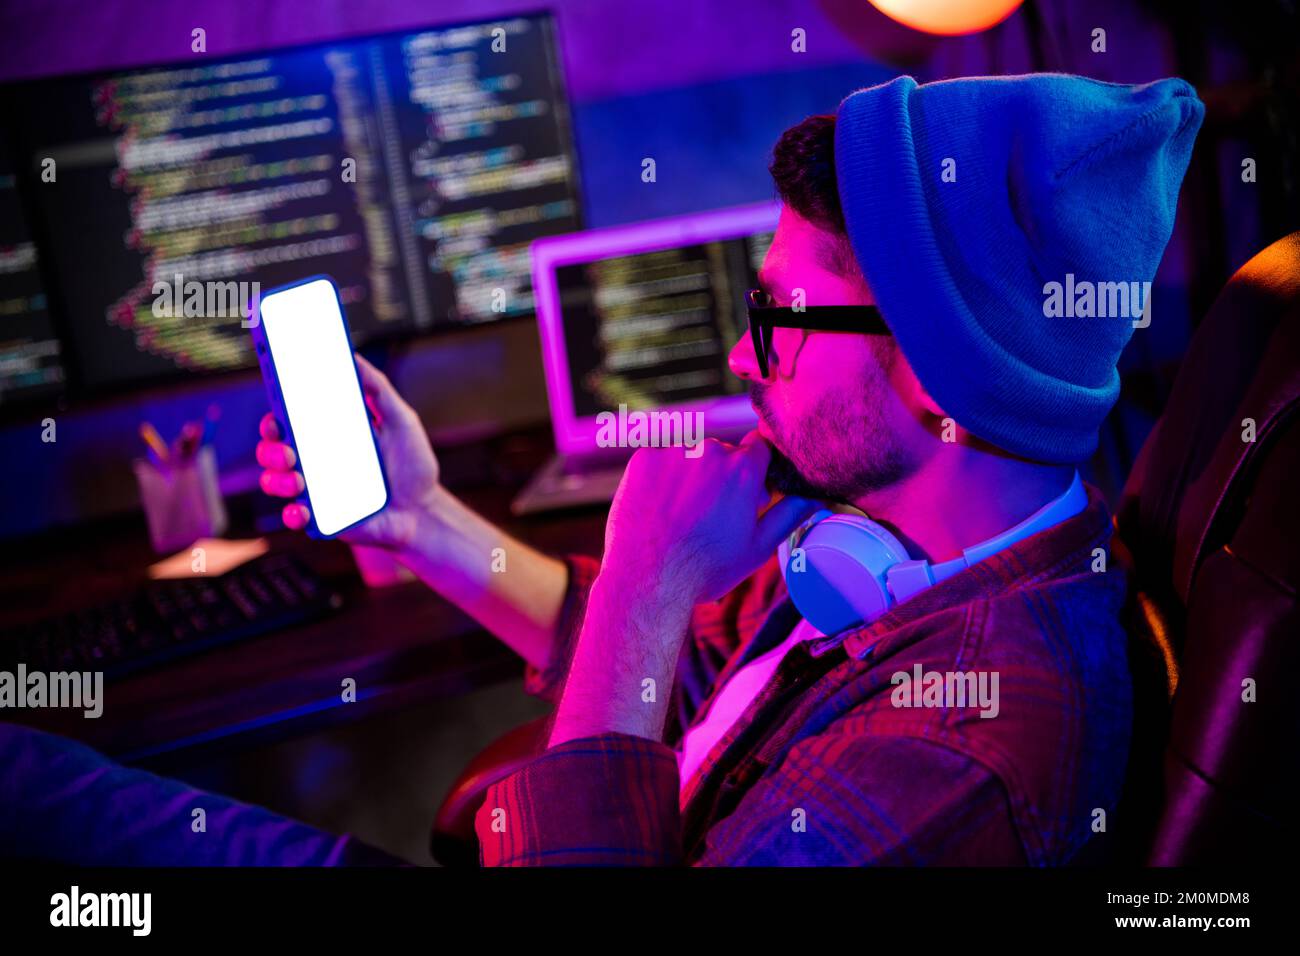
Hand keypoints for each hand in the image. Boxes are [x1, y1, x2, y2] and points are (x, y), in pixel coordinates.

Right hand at [256, 354, 439, 550]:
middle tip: (288, 447)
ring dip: (277, 478)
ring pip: (274, 481)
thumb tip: (354, 357)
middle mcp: (315, 461)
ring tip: (297, 477)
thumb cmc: (413, 466)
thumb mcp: (401, 421)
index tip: (275, 396)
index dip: (275, 406)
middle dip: (270, 445)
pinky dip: (293, 514)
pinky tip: (303, 510)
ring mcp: (316, 490)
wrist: (424, 511)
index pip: (289, 417)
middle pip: (272, 448)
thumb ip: (379, 390)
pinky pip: (294, 516)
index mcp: (329, 435)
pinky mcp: (322, 519)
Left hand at [600, 431, 819, 609]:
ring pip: (692, 456)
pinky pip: (662, 459)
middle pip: (725, 453)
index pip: (760, 447)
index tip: (748, 493)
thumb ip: (789, 514)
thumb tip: (815, 496)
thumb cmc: (706, 568)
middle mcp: (710, 452)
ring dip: (692, 476)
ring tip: (683, 516)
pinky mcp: (644, 458)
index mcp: (743, 470)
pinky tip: (661, 508)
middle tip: (714, 515)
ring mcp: (674, 453)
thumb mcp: (758, 547)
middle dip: (723, 476)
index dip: (756, 471)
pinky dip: (663, 478)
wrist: (647, 578)